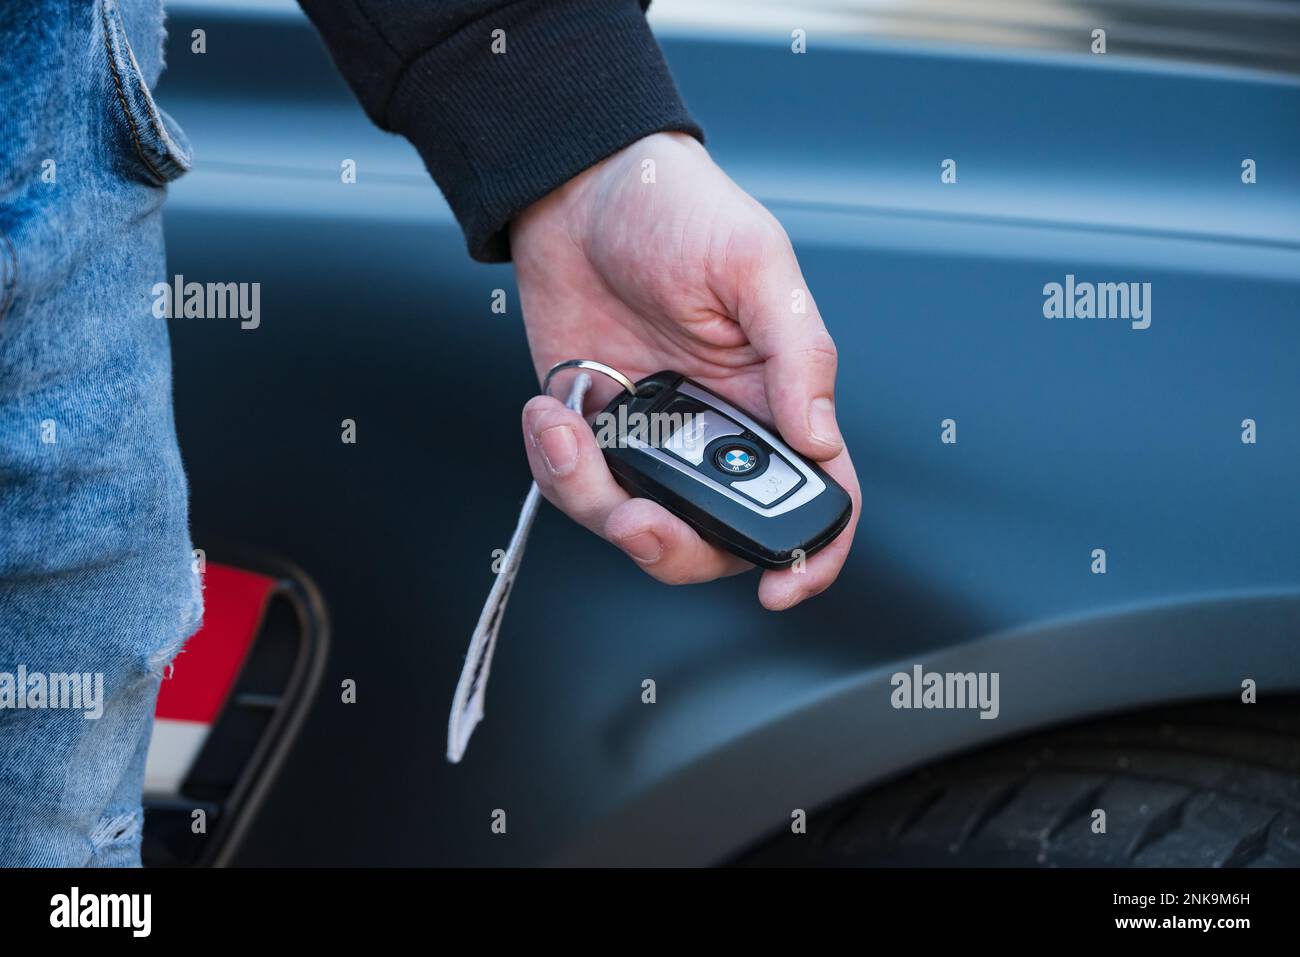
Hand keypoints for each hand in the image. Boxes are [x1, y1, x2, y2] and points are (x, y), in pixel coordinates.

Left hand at [510, 132, 859, 609]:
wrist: (576, 188)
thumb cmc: (678, 210)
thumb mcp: (755, 266)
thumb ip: (800, 355)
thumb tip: (821, 438)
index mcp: (776, 397)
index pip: (818, 493)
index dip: (811, 554)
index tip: (781, 586)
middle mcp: (717, 429)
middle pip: (717, 534)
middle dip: (673, 545)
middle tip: (638, 517)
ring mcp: (652, 437)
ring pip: (637, 523)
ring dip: (595, 502)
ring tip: (565, 430)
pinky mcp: (592, 432)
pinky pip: (576, 488)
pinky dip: (553, 467)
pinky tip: (548, 413)